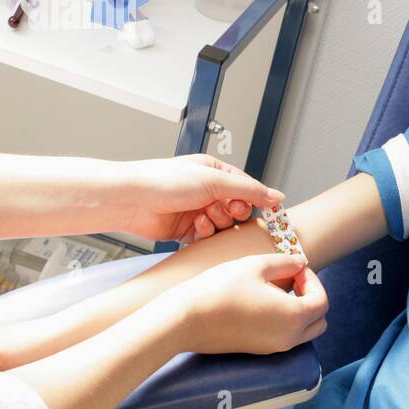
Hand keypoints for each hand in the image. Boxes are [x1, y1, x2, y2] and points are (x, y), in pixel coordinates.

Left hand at [116, 154, 285, 244]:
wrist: (131, 200)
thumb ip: (249, 190)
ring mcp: (196, 210)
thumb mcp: (215, 180)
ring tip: (204, 216)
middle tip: (227, 211)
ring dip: (217, 222)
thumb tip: (277, 196)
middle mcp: (206, 191)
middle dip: (234, 212)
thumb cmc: (164, 181)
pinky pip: (207, 236)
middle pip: (237, 208)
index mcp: (214, 172)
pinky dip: (205, 233)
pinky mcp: (185, 230)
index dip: (255, 199)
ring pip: (223, 224)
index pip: (246, 187)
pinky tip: (196, 226)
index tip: (267, 210)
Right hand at [166, 252, 328, 355]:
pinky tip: (262, 303)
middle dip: (311, 297)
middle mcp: (288, 338)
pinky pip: (284, 337)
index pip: (322, 300)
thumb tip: (300, 262)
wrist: (183, 320)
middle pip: (318, 321)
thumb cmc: (219, 289)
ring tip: (277, 289)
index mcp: (293, 317)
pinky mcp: (257, 350)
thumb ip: (285, 263)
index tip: (295, 268)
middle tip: (292, 280)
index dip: (313, 280)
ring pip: (302, 332)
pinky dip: (284, 321)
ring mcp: (272, 348)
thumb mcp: (256, 265)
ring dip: (299, 310)